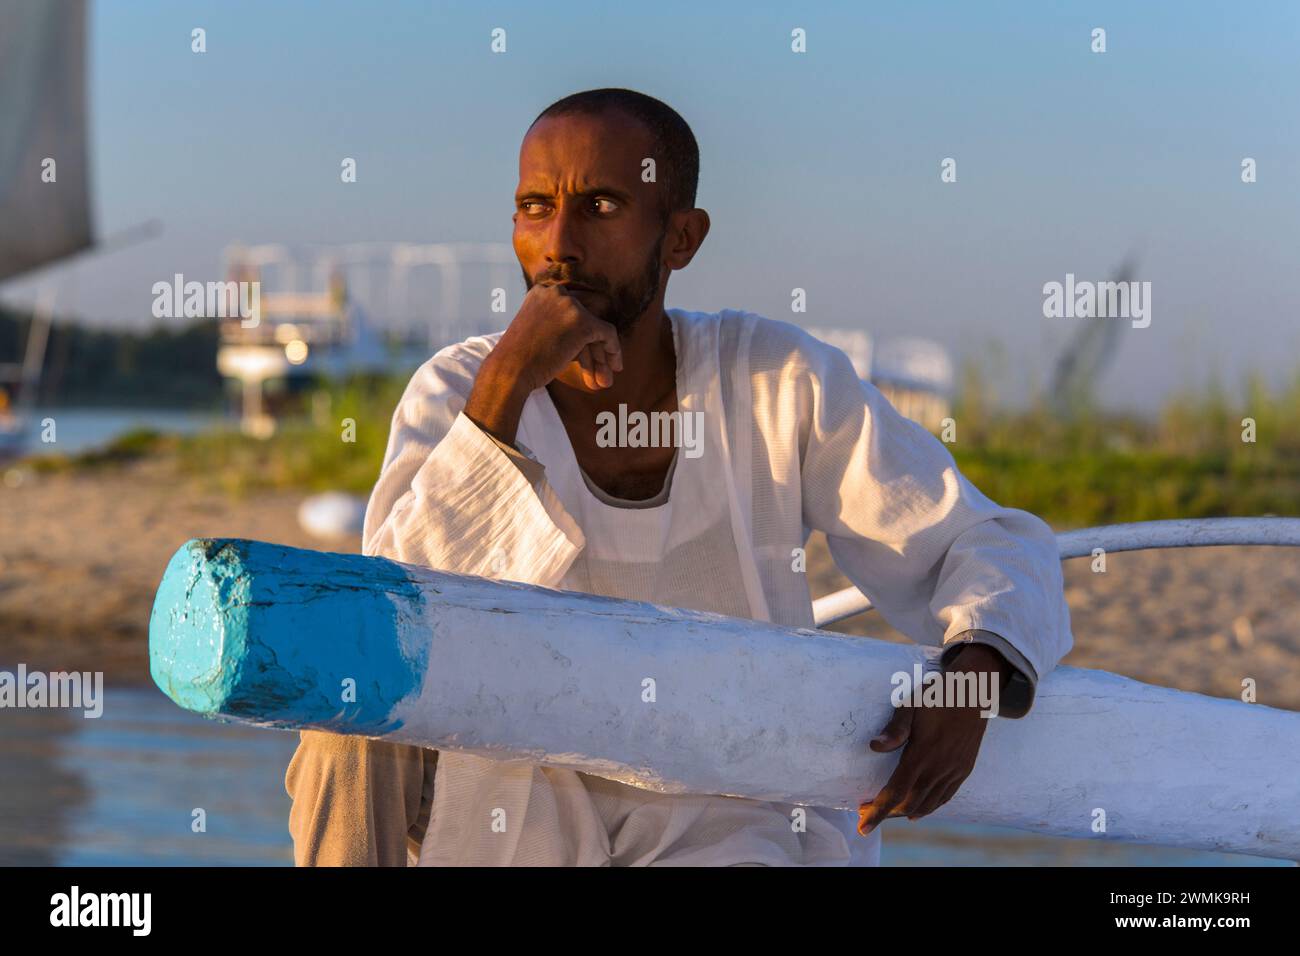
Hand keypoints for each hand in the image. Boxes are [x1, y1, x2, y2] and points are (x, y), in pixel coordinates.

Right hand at [465, 283, 622, 443]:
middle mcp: (556, 293)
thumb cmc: (516, 359)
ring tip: (605, 380)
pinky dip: (613, 350)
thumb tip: (580, 335)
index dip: (580, 331)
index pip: (571, 308)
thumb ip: (554, 325)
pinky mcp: (583, 322)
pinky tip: (615, 366)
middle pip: (584, 318)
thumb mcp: (533, 331)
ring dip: (601, 356)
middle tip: (599, 369)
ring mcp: (570, 306)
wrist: (509, 370)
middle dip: (592, 347)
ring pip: (595, 329)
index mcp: (541, 291)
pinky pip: (607, 334)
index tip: (586, 350)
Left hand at [857, 644, 1009, 835]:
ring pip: (927, 805)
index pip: (896, 792)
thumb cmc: (937, 695)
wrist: (973, 690)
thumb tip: (873, 747)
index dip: (878, 812)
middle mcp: (940, 768)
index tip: (863, 826)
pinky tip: (917, 809)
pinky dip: (928, 807)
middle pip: (909, 804)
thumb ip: (894, 728)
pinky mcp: (964, 770)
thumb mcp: (911, 704)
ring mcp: (955, 771)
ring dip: (905, 812)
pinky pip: (945, 797)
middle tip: (866, 812)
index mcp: (923, 754)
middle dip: (886, 813)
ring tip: (886, 812)